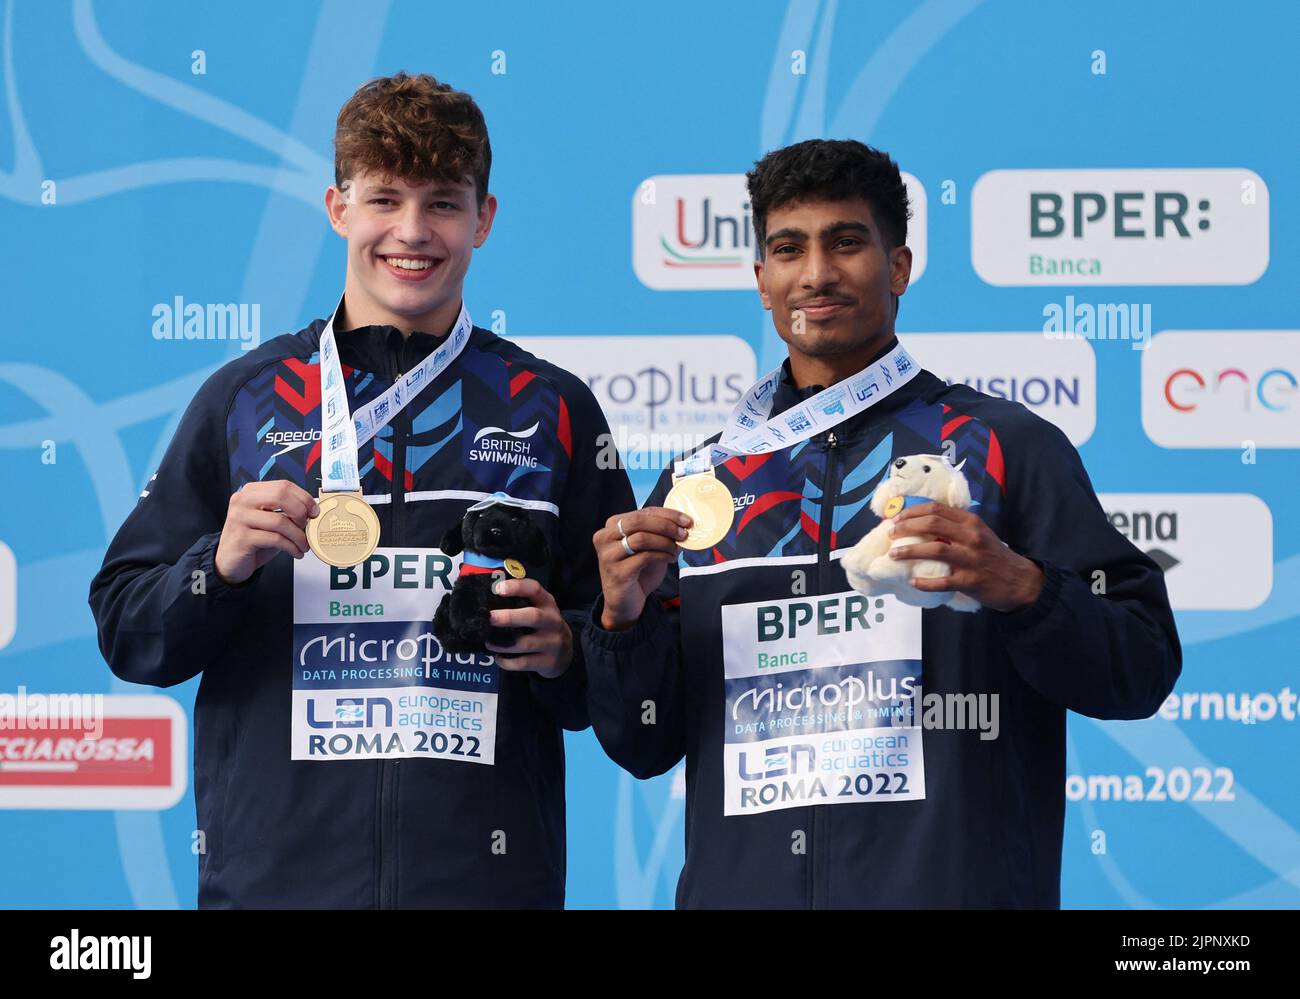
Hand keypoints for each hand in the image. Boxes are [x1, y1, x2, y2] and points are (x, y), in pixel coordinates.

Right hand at [215, 481, 319, 584]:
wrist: (230, 562)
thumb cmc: (253, 540)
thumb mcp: (271, 522)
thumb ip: (287, 512)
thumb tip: (312, 511)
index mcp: (251, 492)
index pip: (283, 486)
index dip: (303, 498)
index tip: (314, 511)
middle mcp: (243, 501)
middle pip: (281, 496)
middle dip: (301, 511)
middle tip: (308, 526)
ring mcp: (240, 518)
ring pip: (280, 521)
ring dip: (298, 536)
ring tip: (303, 545)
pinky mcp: (241, 537)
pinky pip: (275, 539)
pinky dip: (291, 546)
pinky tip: (295, 552)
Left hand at [485, 578, 573, 678]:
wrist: (566, 652)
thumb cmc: (544, 625)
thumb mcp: (540, 608)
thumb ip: (521, 600)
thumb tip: (490, 594)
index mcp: (547, 603)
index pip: (534, 590)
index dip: (517, 587)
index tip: (498, 589)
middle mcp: (552, 621)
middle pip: (533, 617)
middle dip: (509, 617)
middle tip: (490, 618)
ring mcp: (552, 642)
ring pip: (526, 643)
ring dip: (503, 644)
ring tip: (488, 642)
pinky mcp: (548, 661)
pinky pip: (524, 663)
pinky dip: (508, 662)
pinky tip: (499, 658)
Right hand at [592, 508, 690, 630]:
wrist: (625, 603)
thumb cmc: (638, 572)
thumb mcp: (649, 547)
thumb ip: (659, 533)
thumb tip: (683, 523)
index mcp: (612, 525)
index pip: (643, 512)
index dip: (668, 514)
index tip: (687, 521)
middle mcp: (605, 537)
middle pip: (639, 521)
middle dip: (666, 525)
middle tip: (684, 533)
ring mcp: (608, 554)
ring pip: (642, 538)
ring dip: (665, 542)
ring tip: (675, 550)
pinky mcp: (616, 571)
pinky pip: (645, 557)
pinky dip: (662, 556)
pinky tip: (669, 559)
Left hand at [887, 502, 1043, 611]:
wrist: (1019, 581)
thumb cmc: (992, 555)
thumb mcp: (978, 533)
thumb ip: (955, 527)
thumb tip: (921, 523)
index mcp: (970, 522)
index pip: (936, 509)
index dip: (912, 512)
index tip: (896, 518)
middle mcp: (971, 537)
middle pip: (932, 524)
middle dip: (906, 527)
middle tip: (890, 533)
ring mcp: (971, 559)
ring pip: (935, 550)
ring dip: (910, 551)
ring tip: (894, 554)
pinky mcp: (970, 581)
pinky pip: (942, 582)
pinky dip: (925, 582)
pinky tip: (913, 581)